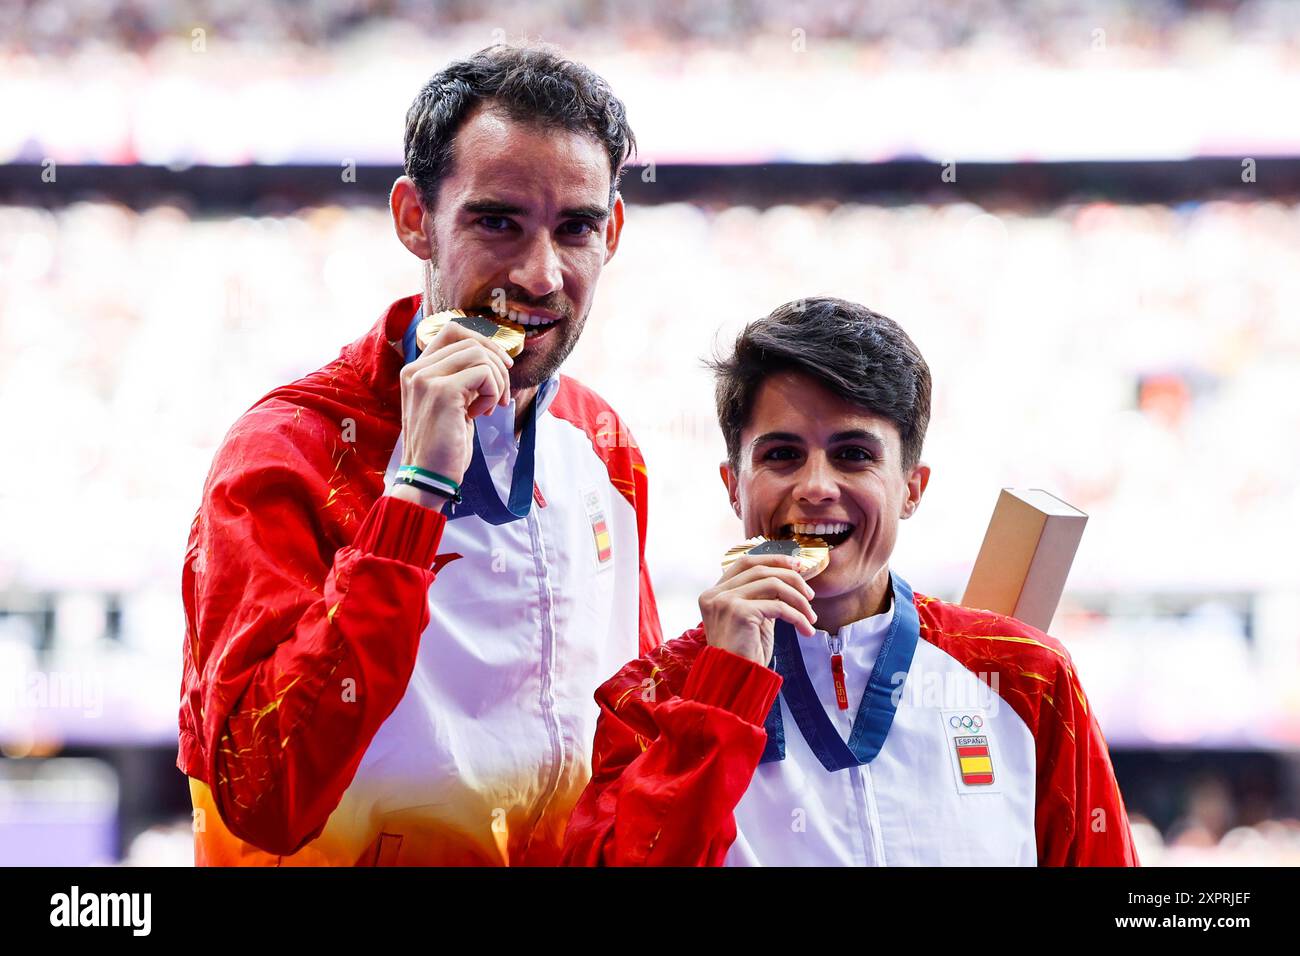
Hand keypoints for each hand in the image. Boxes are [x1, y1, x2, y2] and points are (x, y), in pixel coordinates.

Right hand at [397, 320, 514, 484]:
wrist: (428, 478)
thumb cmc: (443, 447)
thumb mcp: (450, 405)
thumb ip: (460, 379)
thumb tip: (492, 358)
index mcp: (415, 371)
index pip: (452, 331)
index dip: (484, 342)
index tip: (502, 365)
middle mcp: (415, 370)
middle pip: (470, 340)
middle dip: (497, 365)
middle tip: (502, 396)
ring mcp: (426, 379)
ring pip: (479, 354)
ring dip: (497, 381)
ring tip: (491, 408)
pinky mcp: (442, 391)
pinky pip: (484, 374)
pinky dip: (493, 394)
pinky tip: (482, 415)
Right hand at [698, 553, 817, 666]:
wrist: (734, 680)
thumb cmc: (744, 654)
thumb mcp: (752, 619)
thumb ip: (761, 598)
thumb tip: (788, 580)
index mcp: (714, 593)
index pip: (744, 562)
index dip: (772, 560)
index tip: (797, 565)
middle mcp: (715, 594)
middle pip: (760, 570)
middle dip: (791, 578)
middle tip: (810, 595)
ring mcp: (725, 602)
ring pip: (773, 584)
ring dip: (799, 600)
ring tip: (811, 617)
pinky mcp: (739, 612)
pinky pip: (778, 606)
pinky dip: (797, 616)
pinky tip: (805, 629)